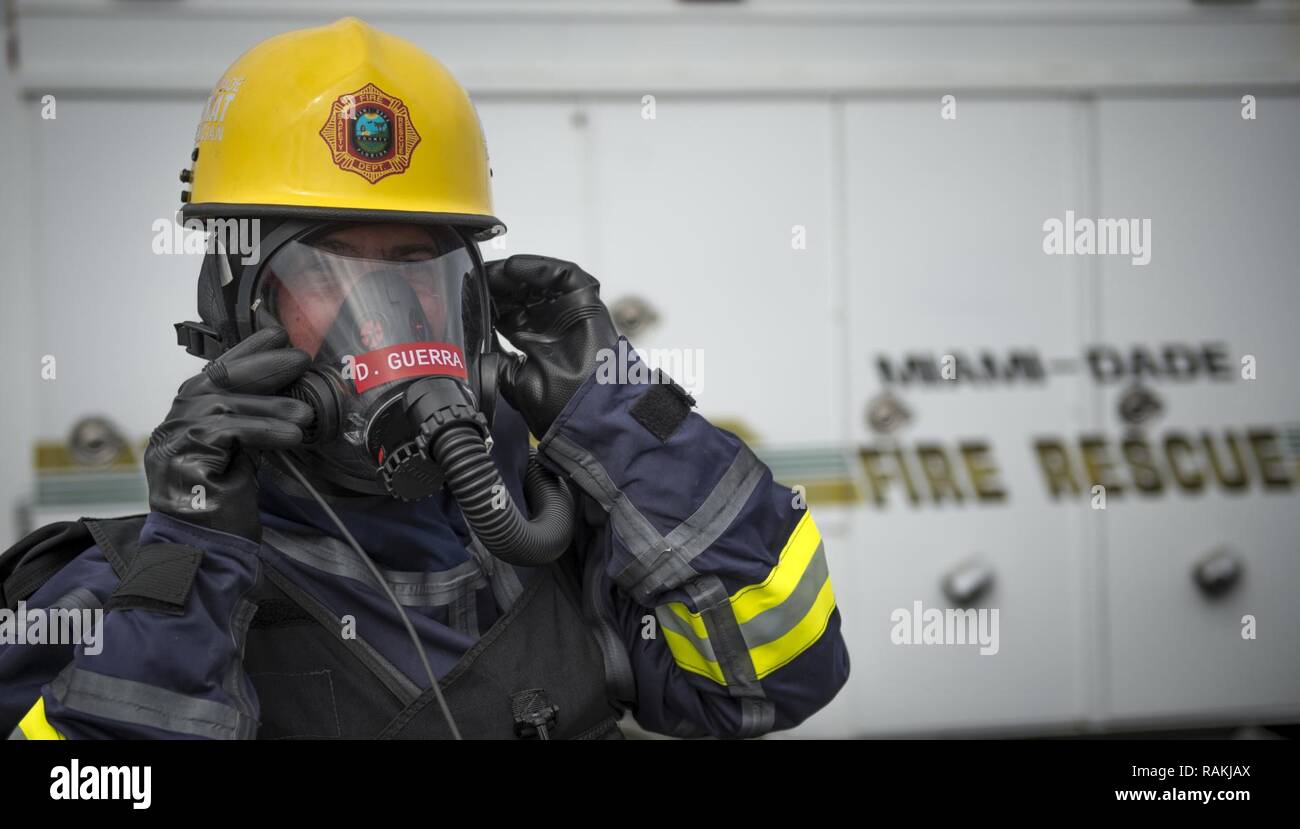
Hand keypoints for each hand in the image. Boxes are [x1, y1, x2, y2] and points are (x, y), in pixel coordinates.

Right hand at [145, 327, 314, 541]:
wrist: (201, 548)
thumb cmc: (222, 506)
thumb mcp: (241, 455)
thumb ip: (249, 424)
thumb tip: (286, 396)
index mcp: (186, 418)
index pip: (216, 373)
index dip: (247, 352)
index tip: (276, 335)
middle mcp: (174, 422)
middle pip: (219, 379)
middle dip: (264, 365)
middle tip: (300, 359)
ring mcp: (174, 437)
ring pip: (228, 404)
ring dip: (274, 405)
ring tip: (307, 412)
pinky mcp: (185, 454)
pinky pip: (231, 430)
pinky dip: (267, 429)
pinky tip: (293, 434)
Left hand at [486, 255, 619, 436]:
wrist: (587, 410)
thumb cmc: (558, 405)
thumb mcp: (512, 381)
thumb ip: (495, 360)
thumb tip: (471, 347)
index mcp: (531, 342)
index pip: (506, 312)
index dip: (486, 300)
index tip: (467, 291)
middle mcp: (548, 324)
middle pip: (519, 292)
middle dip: (496, 283)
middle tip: (474, 276)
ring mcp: (566, 312)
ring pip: (538, 281)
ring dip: (513, 275)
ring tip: (491, 272)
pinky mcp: (584, 302)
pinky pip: (562, 275)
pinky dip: (538, 267)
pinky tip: (514, 269)